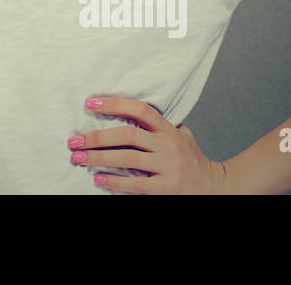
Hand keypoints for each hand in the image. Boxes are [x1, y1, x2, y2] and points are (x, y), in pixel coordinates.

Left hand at [69, 96, 227, 193]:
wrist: (216, 186)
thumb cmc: (193, 160)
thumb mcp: (182, 136)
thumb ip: (161, 125)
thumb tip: (131, 110)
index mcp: (168, 130)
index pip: (140, 110)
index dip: (115, 104)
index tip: (90, 103)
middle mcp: (168, 145)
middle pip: (127, 135)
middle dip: (96, 137)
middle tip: (74, 141)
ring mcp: (168, 167)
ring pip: (128, 159)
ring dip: (99, 158)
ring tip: (78, 158)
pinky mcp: (167, 188)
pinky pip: (136, 184)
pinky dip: (115, 181)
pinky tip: (98, 178)